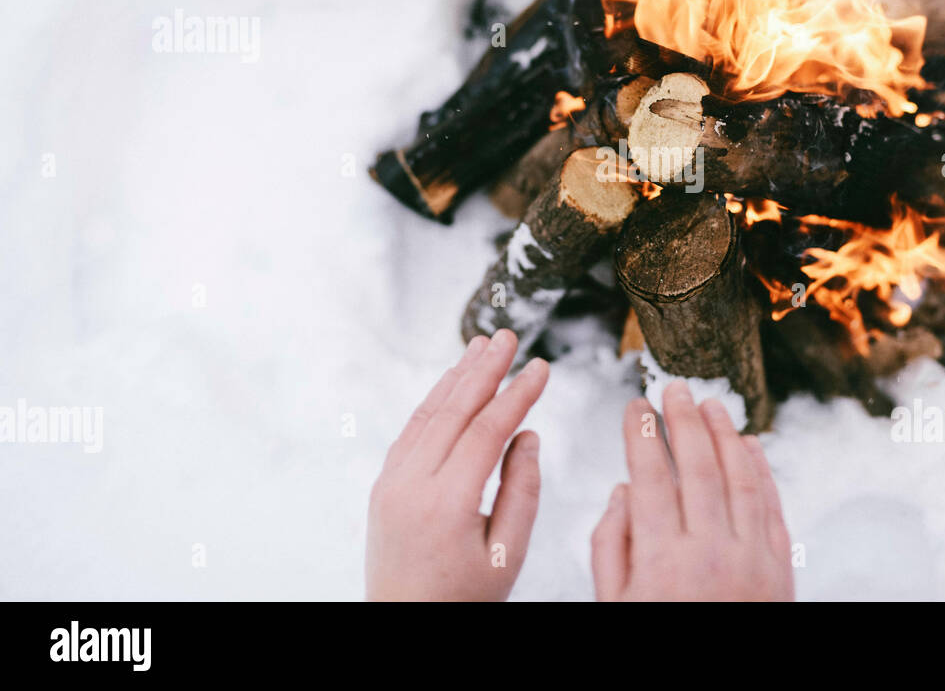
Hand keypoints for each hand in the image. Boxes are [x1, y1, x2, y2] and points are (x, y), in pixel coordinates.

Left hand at [365, 329, 548, 600]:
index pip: (487, 431)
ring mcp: (391, 484)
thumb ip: (522, 491)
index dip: (518, 394)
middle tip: (507, 336)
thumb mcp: (507, 555)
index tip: (541, 367)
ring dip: (456, 377)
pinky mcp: (384, 487)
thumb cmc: (463, 600)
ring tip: (481, 348)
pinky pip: (411, 432)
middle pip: (452, 411)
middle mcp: (410, 486)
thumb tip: (527, 435)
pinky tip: (452, 387)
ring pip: (427, 415)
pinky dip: (435, 403)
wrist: (405, 627)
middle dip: (484, 370)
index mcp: (446, 504)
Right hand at [591, 381, 794, 600]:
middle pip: (698, 467)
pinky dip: (762, 470)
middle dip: (684, 420)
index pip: (650, 477)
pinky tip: (749, 444)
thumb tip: (623, 490)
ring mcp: (751, 560)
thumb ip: (610, 547)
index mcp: (661, 562)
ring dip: (725, 435)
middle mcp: (709, 555)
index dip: (641, 434)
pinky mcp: (779, 570)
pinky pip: (772, 507)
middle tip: (675, 389)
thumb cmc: (657, 636)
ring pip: (740, 479)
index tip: (637, 406)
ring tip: (711, 404)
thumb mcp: (613, 606)